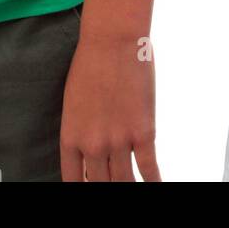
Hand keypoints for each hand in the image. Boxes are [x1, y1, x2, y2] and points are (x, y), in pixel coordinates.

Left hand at [60, 33, 159, 181]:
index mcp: (71, 137)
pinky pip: (149, 169)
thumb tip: (90, 152)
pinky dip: (154, 182)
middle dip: (107, 187)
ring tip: (133, 187)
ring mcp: (119, 141)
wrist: (112, 39)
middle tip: (113, 182)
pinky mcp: (144, 133)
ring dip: (129, 186)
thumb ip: (80, 129)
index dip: (84, 188)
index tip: (92, 185)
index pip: (73, 181)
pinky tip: (157, 185)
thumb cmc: (90, 62)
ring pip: (124, 182)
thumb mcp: (73, 101)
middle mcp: (93, 145)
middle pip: (101, 184)